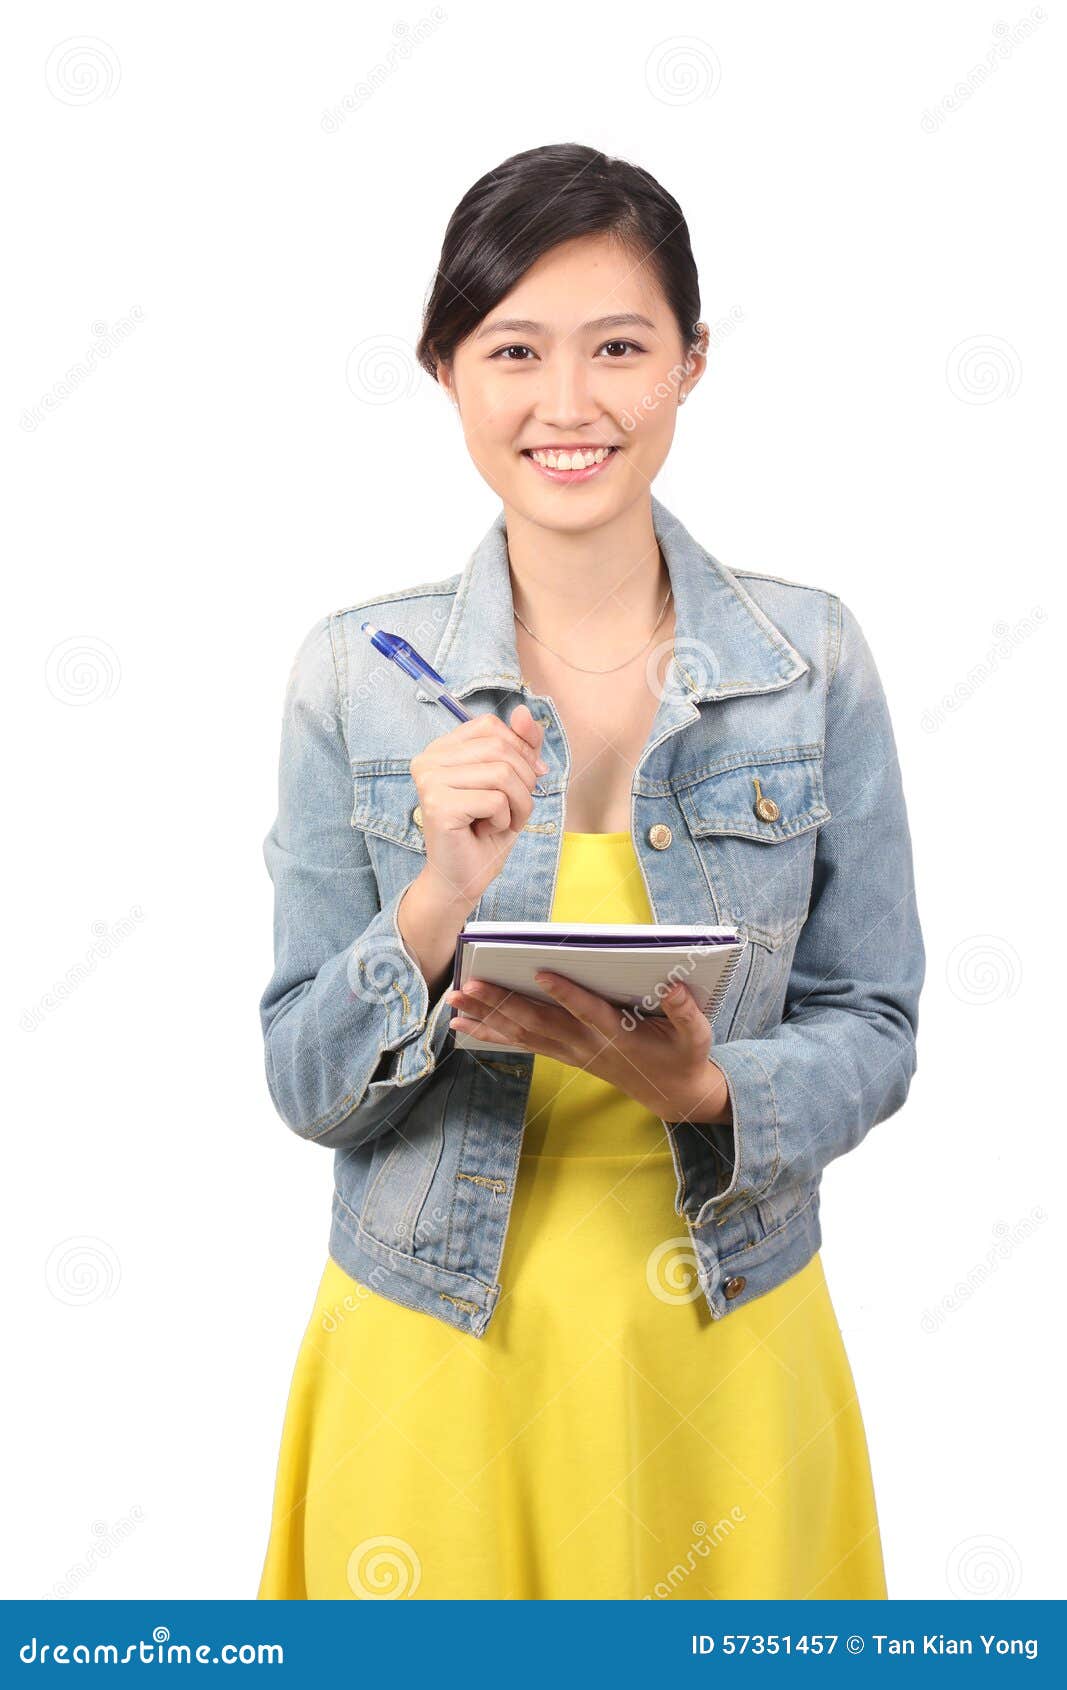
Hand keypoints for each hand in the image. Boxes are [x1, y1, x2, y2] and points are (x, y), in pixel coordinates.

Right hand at [411, 703, 547, 911]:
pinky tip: (487, 830)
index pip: (491, 726)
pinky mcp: (439, 805)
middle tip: (513, 808)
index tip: (526, 779)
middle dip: (524, 781)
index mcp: (441, 749)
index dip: (520, 750)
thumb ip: (519, 744)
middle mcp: (428, 759)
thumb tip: (522, 710)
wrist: (464, 878)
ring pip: (503, 774)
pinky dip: (505, 820)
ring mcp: (430, 781)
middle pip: (500, 748)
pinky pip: (496, 800)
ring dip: (518, 804)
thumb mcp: (512, 781)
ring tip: (503, 821)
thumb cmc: (485, 830)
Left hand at [444, 972, 730, 1125]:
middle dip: (503, 1003)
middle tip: (470, 985)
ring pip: (525, 1033)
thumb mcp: (696, 1036)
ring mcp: (573, 1052)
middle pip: (540, 1021)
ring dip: (488, 1018)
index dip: (566, 993)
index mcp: (619, 1035)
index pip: (589, 1011)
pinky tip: (465, 1027)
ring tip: (456, 1003)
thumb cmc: (683, 1056)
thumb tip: (676, 987)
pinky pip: (523, 1044)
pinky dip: (493, 1034)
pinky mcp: (565, 1055)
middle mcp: (588, 1044)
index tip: (541, 972)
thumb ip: (686, 1011)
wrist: (672, 1094)